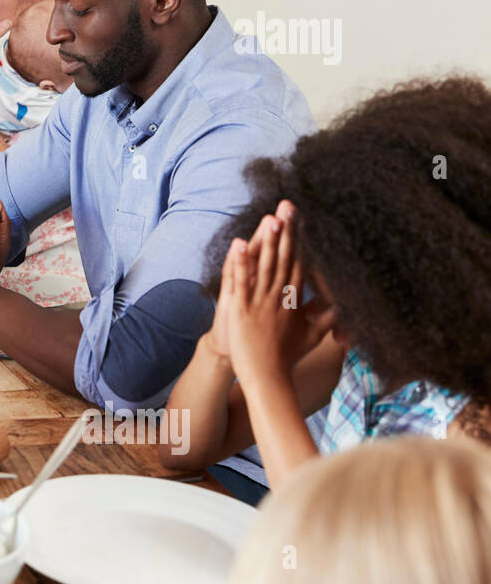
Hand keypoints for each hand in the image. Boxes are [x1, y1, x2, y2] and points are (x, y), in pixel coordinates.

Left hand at [224, 205, 336, 383]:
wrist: (266, 377)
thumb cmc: (286, 357)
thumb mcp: (312, 336)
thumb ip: (327, 318)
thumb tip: (345, 306)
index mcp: (294, 300)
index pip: (299, 263)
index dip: (300, 241)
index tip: (302, 220)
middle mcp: (280, 296)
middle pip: (284, 258)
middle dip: (286, 231)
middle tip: (288, 205)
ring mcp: (261, 301)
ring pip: (265, 265)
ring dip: (268, 240)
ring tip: (271, 217)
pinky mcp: (242, 309)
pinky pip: (241, 281)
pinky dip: (240, 262)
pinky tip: (239, 243)